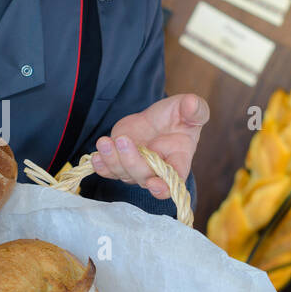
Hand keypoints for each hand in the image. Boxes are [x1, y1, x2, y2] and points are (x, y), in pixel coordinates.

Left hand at [91, 93, 209, 198]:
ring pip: (123, 173)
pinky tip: (95, 156)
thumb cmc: (179, 117)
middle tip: (123, 140)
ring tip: (104, 142)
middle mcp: (156, 171)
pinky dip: (101, 166)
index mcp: (179, 161)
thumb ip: (195, 109)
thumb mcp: (190, 110)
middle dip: (131, 161)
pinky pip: (109, 170)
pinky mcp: (121, 162)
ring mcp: (136, 168)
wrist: (159, 119)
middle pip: (143, 176)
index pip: (173, 181)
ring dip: (112, 160)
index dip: (164, 187)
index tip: (154, 184)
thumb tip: (191, 104)